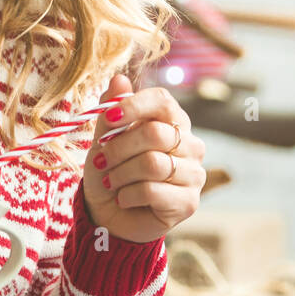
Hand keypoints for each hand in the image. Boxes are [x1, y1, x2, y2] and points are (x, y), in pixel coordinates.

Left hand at [80, 74, 206, 243]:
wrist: (109, 216)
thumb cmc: (111, 172)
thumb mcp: (103, 140)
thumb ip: (111, 112)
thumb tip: (119, 79)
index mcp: (174, 122)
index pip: (162, 100)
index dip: (133, 106)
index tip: (108, 118)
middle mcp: (191, 145)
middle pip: (155, 133)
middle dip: (119, 148)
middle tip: (101, 161)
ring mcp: (194, 174)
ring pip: (152, 163)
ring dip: (120, 174)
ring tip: (110, 182)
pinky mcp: (189, 202)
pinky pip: (153, 191)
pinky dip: (128, 195)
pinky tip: (124, 199)